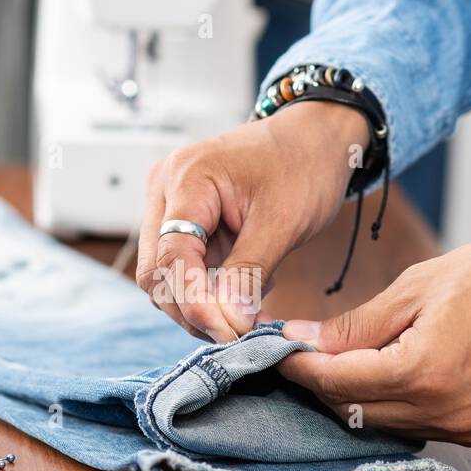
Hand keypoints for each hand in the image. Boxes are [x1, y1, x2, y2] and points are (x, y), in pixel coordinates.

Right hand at [136, 101, 368, 342]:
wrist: (314, 137)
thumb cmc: (303, 165)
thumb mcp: (283, 222)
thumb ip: (250, 272)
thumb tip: (229, 322)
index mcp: (187, 178)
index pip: (171, 257)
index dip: (194, 303)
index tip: (228, 334)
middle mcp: (165, 188)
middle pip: (157, 272)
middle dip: (194, 310)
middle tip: (241, 332)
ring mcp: (169, 203)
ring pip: (165, 276)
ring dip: (201, 303)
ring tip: (250, 304)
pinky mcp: (182, 219)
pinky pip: (183, 267)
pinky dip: (209, 288)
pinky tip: (245, 284)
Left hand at [278, 217, 470, 447]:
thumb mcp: (418, 286)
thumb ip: (356, 325)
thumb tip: (301, 341)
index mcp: (424, 372)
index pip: (337, 382)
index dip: (301, 369)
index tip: (278, 353)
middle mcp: (449, 413)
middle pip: (358, 412)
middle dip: (326, 385)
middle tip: (307, 356)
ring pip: (392, 425)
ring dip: (364, 398)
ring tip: (352, 363)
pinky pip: (430, 428)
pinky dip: (406, 407)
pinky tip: (404, 377)